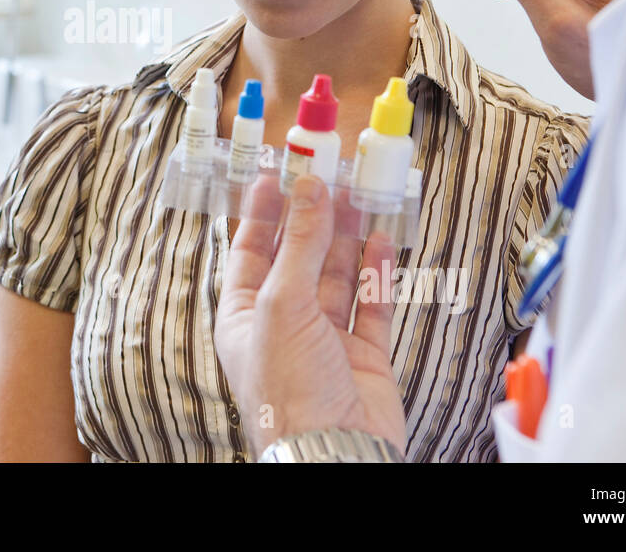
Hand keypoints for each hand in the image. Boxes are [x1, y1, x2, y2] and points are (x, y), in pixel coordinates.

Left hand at [215, 172, 404, 456]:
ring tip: (357, 197)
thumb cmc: (288, 392)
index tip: (275, 175)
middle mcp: (283, 326)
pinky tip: (380, 240)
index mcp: (245, 318)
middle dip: (312, 219)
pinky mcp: (364, 355)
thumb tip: (308, 191)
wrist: (334, 449)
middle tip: (328, 178)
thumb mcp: (283, 304)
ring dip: (346, 238)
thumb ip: (299, 244)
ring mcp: (325, 340)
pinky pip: (370, 304)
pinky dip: (376, 272)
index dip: (263, 214)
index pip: (250, 253)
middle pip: (298, 259)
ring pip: (336, 276)